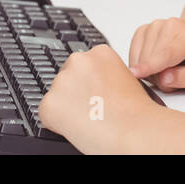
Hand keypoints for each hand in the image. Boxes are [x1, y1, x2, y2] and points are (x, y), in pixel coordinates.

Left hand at [38, 44, 163, 153]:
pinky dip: (57, 123)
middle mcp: (78, 61)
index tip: (96, 95)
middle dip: (75, 93)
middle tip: (91, 109)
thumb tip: (94, 87)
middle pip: (68, 77)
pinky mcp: (50, 103)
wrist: (134, 131)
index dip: (89, 84)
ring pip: (57, 95)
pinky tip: (78, 126)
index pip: (83, 67)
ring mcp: (62, 81)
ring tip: (89, 119)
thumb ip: (106, 75)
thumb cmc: (137, 112)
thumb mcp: (126, 79)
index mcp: (100, 53)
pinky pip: (47, 114)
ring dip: (67, 107)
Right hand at [127, 17, 184, 91]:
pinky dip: (140, 63)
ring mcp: (156, 25)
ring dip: (149, 71)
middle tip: (174, 76)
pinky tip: (155, 62)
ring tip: (167, 68)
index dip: (151, 65)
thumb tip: (164, 79)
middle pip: (151, 59)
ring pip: (140, 57)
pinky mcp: (144, 29)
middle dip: (158, 76)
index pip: (167, 54)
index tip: (137, 73)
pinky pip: (133, 53)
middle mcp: (172, 25)